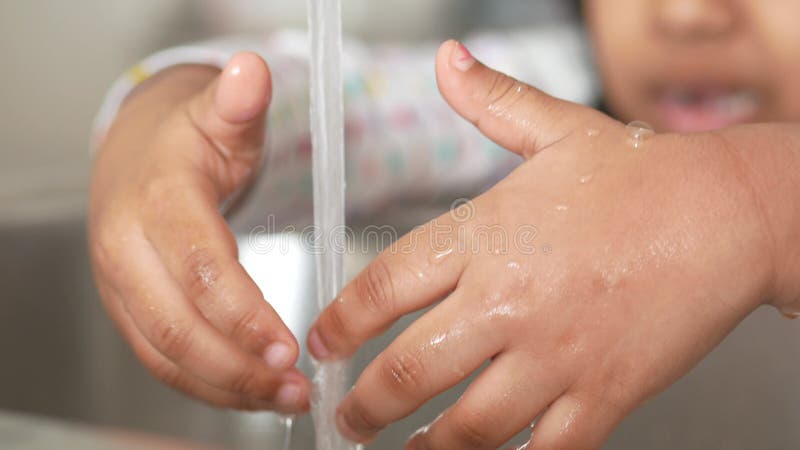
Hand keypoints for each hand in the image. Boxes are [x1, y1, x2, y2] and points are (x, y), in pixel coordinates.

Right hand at [89, 53, 309, 412]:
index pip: (199, 270)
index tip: (290, 345)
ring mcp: (123, 289)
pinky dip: (209, 384)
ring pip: (168, 356)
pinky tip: (252, 393)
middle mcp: (127, 253)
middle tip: (297, 386)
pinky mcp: (130, 312)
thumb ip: (237, 103)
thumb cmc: (185, 145)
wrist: (134, 162)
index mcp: (156, 203)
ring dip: (228, 386)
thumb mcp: (216, 117)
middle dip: (239, 366)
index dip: (244, 314)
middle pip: (178, 327)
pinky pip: (164, 362)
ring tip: (286, 399)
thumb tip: (252, 69)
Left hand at [307, 41, 787, 448]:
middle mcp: (512, 300)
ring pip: (469, 426)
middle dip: (366, 404)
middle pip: (410, 369)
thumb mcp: (558, 129)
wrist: (732, 213)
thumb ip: (492, 101)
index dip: (341, 321)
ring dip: (423, 448)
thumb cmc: (644, 177)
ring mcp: (558, 354)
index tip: (323, 343)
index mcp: (489, 236)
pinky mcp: (605, 393)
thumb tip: (448, 62)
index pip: (386, 285)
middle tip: (347, 416)